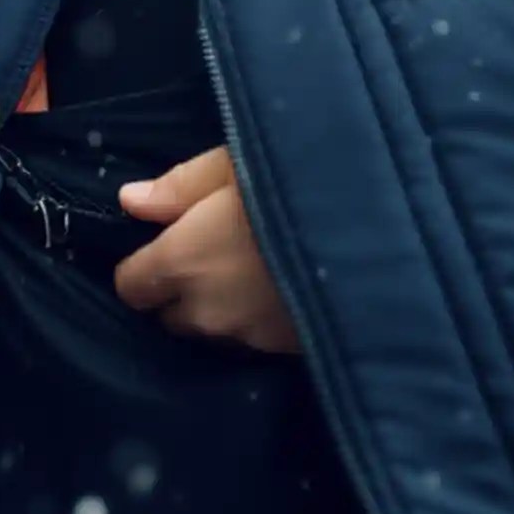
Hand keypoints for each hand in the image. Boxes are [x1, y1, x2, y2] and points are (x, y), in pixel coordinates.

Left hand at [114, 147, 299, 353]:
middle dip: (180, 292)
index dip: (142, 268)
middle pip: (171, 316)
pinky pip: (258, 338)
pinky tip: (287, 287)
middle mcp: (206, 310)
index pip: (131, 287)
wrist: (384, 236)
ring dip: (222, 308)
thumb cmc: (300, 182)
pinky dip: (262, 318)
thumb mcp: (236, 164)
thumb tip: (130, 201)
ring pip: (216, 331)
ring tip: (255, 271)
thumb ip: (179, 187)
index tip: (165, 246)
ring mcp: (250, 337)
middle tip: (212, 255)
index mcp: (180, 263)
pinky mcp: (291, 350)